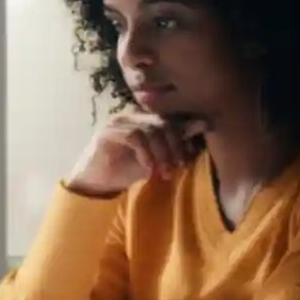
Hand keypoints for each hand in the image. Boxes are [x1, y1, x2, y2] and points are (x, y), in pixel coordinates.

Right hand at [65, 107, 204, 197]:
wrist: (97, 183)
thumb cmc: (126, 170)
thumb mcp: (156, 159)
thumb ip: (175, 143)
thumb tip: (203, 124)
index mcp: (143, 119)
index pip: (169, 119)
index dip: (182, 137)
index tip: (189, 157)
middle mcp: (131, 116)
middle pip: (162, 122)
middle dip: (174, 146)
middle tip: (178, 166)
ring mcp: (117, 122)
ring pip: (150, 129)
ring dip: (161, 153)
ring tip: (164, 172)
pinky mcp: (107, 132)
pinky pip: (134, 137)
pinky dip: (146, 155)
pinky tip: (148, 170)